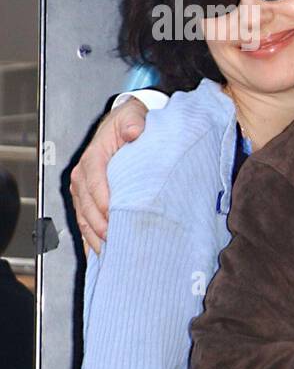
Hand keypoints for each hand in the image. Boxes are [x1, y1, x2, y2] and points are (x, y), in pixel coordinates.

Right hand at [70, 98, 148, 252]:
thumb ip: (133, 122)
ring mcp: (85, 190)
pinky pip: (87, 222)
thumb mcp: (133, 115)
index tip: (115, 219)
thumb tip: (134, 131)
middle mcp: (84, 176)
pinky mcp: (90, 199)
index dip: (104, 204)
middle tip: (117, 244)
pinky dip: (93, 238)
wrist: (129, 123)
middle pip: (87, 207)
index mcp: (93, 158)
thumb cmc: (131, 122)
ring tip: (112, 253)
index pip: (95, 185)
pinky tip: (102, 253)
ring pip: (85, 219)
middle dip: (101, 228)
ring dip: (96, 238)